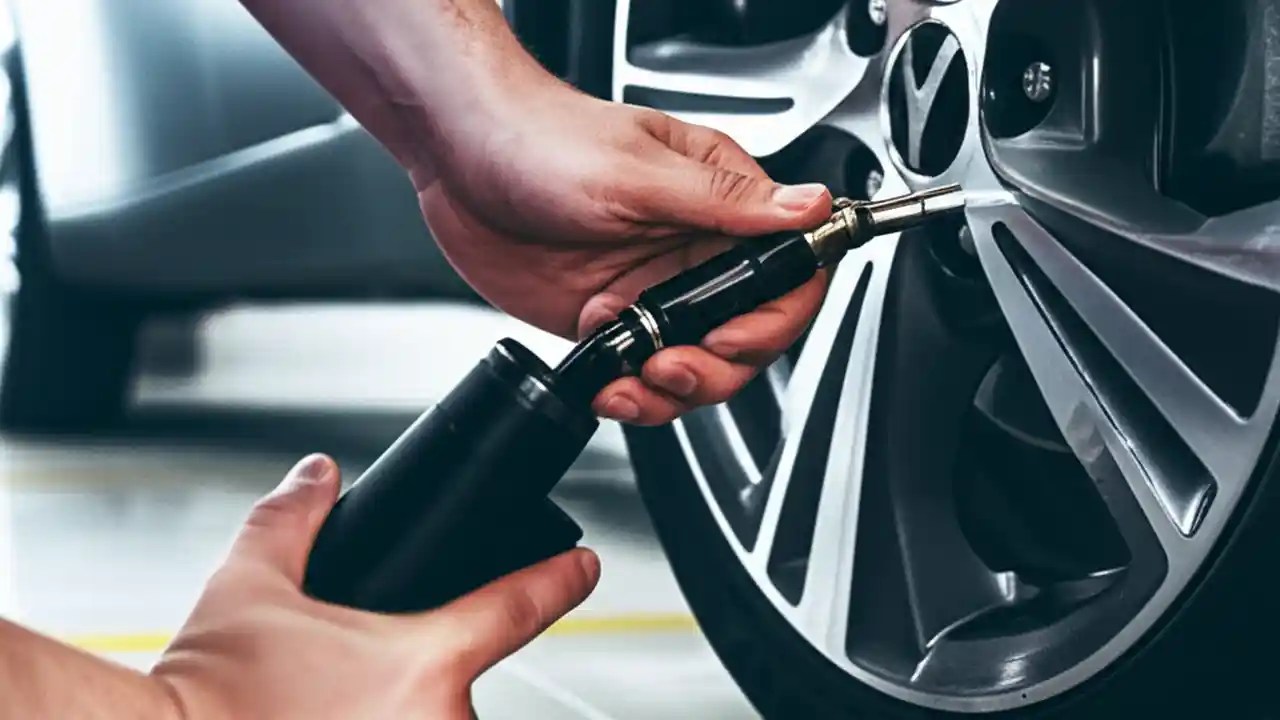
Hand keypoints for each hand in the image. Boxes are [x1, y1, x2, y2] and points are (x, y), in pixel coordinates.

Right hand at [151, 455, 599, 719]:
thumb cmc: (207, 693)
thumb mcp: (249, 583)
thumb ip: (294, 518)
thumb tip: (317, 475)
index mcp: (426, 660)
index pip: (523, 603)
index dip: (562, 576)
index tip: (584, 566)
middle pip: (466, 678)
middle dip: (424, 669)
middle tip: (357, 673)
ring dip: (404, 710)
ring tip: (330, 703)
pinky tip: (337, 715)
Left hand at [414, 77, 831, 425]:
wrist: (460, 158)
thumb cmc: (543, 139)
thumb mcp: (638, 171)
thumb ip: (724, 201)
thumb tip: (808, 207)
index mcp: (720, 203)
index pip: (787, 270)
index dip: (776, 317)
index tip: (736, 335)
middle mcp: (694, 250)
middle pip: (750, 335)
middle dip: (720, 366)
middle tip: (675, 364)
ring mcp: (653, 290)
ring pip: (699, 365)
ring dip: (675, 391)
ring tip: (638, 380)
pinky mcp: (611, 320)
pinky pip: (641, 376)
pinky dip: (632, 395)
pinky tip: (608, 385)